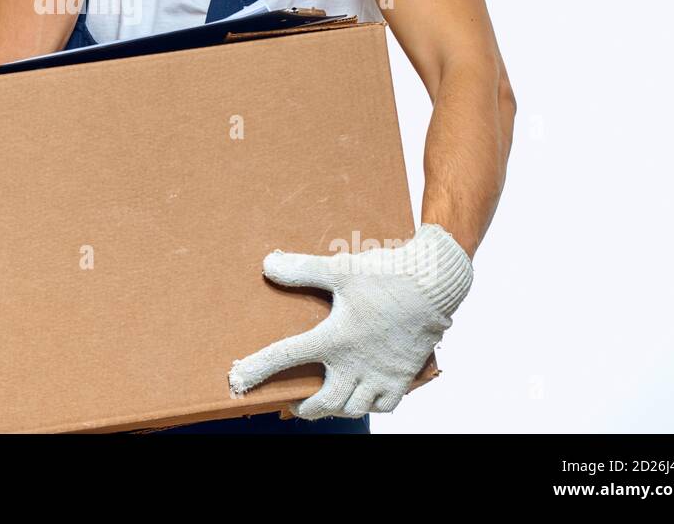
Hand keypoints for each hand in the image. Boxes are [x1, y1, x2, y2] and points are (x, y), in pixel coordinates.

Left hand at [228, 223, 472, 419]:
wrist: (436, 282)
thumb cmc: (387, 275)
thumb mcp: (339, 268)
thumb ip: (302, 269)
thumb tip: (268, 265)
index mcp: (335, 338)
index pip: (285, 357)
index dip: (257, 369)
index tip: (237, 380)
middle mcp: (357, 364)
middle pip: (323, 402)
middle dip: (304, 407)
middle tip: (292, 402)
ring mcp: (382, 373)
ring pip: (354, 408)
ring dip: (336, 408)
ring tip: (326, 401)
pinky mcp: (404, 375)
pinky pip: (387, 405)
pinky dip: (372, 405)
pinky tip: (365, 397)